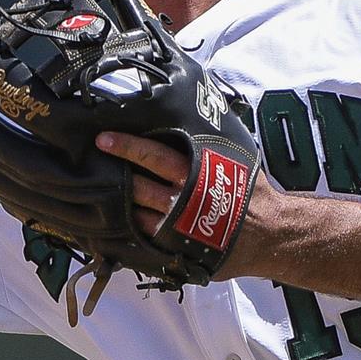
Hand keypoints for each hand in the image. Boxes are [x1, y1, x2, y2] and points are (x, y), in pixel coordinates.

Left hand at [95, 129, 306, 277]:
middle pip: (139, 185)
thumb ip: (213, 141)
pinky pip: (143, 239)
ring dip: (117, 204)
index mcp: (196, 172)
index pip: (154, 155)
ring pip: (136, 213)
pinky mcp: (175, 249)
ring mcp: (176, 228)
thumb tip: (203, 111)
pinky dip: (127, 230)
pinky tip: (111, 224)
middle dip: (114, 175)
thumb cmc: (254, 193)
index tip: (103, 139)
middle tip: (90, 164)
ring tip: (97, 194)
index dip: (127, 146)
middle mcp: (182, 200)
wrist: (270, 235)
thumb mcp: (238, 158)